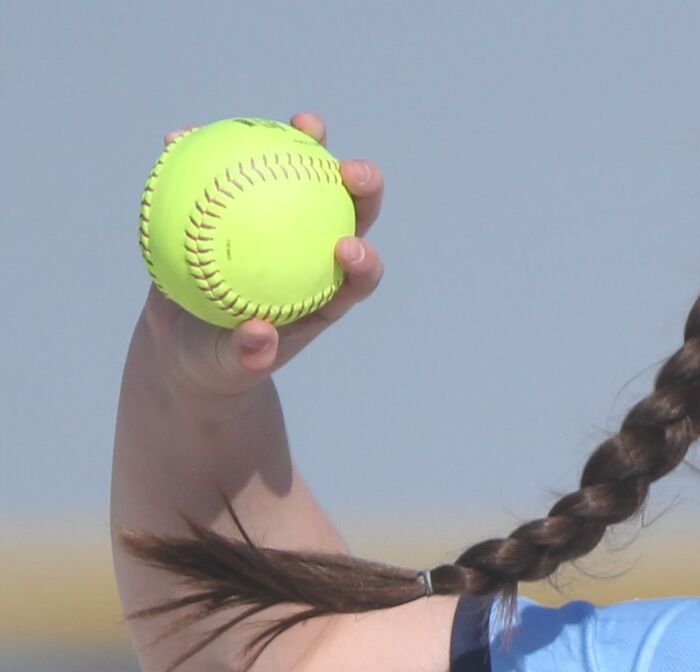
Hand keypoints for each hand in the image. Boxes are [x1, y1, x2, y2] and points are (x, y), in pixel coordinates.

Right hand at [139, 112, 386, 398]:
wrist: (185, 347)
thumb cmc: (216, 364)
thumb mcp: (227, 367)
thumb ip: (246, 356)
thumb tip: (259, 337)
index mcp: (325, 294)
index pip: (359, 276)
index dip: (365, 261)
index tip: (348, 249)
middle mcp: (313, 254)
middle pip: (350, 215)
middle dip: (363, 188)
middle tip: (348, 169)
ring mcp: (280, 225)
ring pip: (303, 180)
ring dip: (309, 147)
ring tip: (302, 122)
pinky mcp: (238, 207)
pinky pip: (230, 174)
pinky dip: (210, 153)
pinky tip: (181, 137)